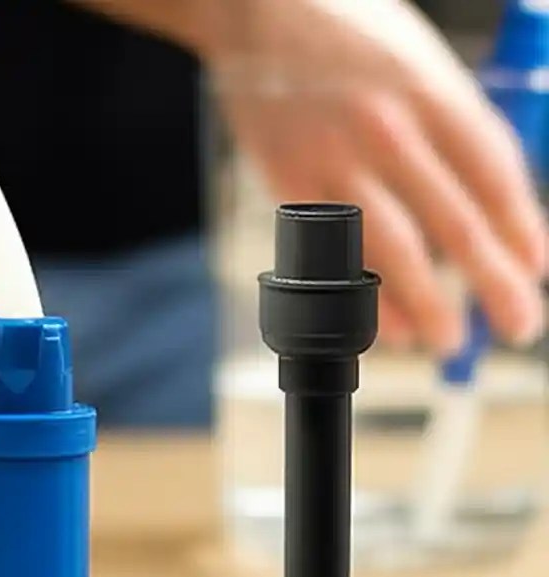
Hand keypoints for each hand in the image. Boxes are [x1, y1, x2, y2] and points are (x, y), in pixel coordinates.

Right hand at [204, 0, 545, 352]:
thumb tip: (482, 201)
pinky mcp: (287, 181)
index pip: (496, 176)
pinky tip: (377, 321)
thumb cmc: (345, 32)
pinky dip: (356, 294)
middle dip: (494, 285)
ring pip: (391, 248)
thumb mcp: (419, 59)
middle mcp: (389, 130)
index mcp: (433, 93)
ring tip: (445, 343)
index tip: (536, 270)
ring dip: (425, 304)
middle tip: (518, 325)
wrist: (257, 10)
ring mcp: (334, 160)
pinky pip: (330, 251)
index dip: (522, 231)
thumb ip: (451, 122)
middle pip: (457, 223)